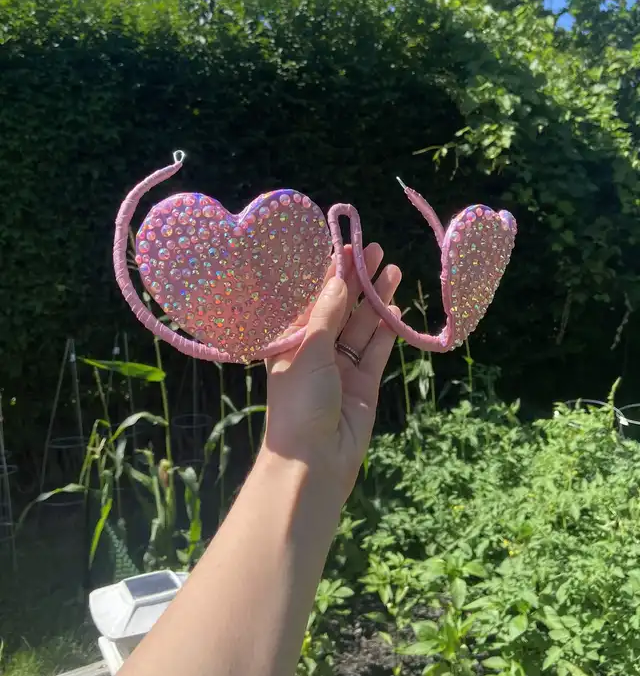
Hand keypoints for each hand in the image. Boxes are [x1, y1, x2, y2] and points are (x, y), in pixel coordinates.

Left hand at [264, 244, 401, 497]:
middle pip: (339, 308)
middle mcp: (316, 351)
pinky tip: (394, 307)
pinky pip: (375, 351)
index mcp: (292, 341)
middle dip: (357, 280)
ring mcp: (341, 368)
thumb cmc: (300, 402)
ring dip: (375, 300)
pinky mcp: (364, 385)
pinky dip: (385, 330)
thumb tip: (336, 279)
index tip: (346, 247)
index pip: (312, 299)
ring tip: (392, 269)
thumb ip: (326, 315)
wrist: (314, 461)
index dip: (329, 273)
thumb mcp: (309, 351)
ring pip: (361, 326)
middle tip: (376, 250)